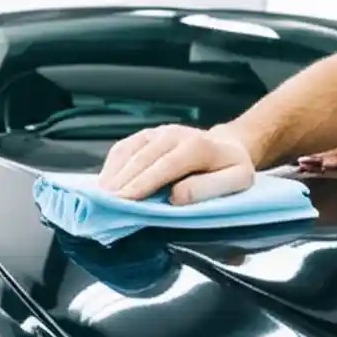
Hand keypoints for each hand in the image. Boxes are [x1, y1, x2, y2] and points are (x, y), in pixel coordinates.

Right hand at [98, 124, 255, 204]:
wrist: (228, 146)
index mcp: (199, 146)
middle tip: (104, 204)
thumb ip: (210, 188)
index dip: (144, 182)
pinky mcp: (146, 136)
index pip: (167, 164)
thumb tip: (177, 196)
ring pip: (129, 152)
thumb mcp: (236, 181)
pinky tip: (105, 185)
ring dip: (113, 175)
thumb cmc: (231, 169)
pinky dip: (111, 166)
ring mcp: (158, 132)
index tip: (124, 200)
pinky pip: (123, 148)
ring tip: (100, 197)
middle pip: (143, 158)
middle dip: (122, 182)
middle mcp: (175, 134)